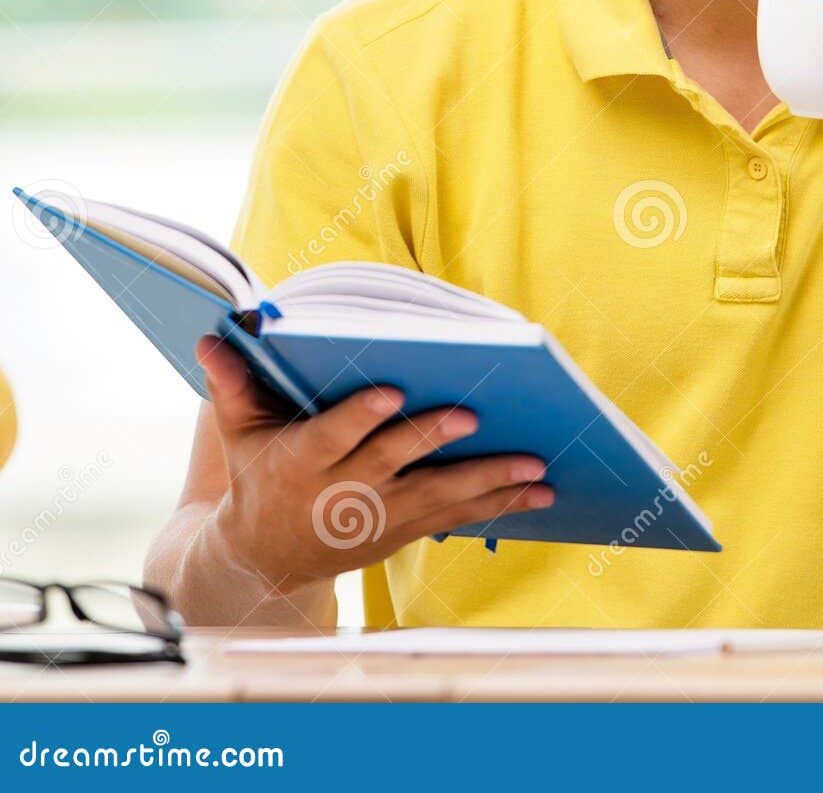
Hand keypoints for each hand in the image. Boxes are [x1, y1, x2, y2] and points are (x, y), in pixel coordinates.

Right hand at [195, 335, 553, 589]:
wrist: (265, 557)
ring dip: (490, 481)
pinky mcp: (406, 531)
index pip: (333, 436)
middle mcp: (344, 491)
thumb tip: (211, 336)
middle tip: (472, 416)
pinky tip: (542, 491)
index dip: (361, 417)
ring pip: (439, 496)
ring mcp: (380, 516)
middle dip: (432, 440)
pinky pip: (458, 517)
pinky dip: (501, 505)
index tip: (392, 393)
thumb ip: (232, 384)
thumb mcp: (239, 433)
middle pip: (394, 464)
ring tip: (536, 465)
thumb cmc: (259, 475)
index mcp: (303, 461)